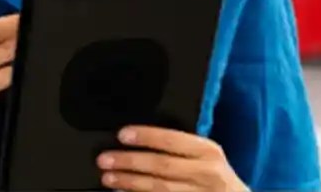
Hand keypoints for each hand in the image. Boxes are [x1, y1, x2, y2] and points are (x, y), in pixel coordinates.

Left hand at [97, 126, 247, 191]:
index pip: (173, 140)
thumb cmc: (216, 177)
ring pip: (160, 190)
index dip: (146, 137)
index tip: (122, 134)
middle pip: (163, 167)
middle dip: (130, 162)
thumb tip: (139, 139)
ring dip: (130, 184)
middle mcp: (207, 173)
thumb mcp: (207, 156)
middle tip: (104, 159)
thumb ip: (181, 148)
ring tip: (108, 178)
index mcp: (209, 151)